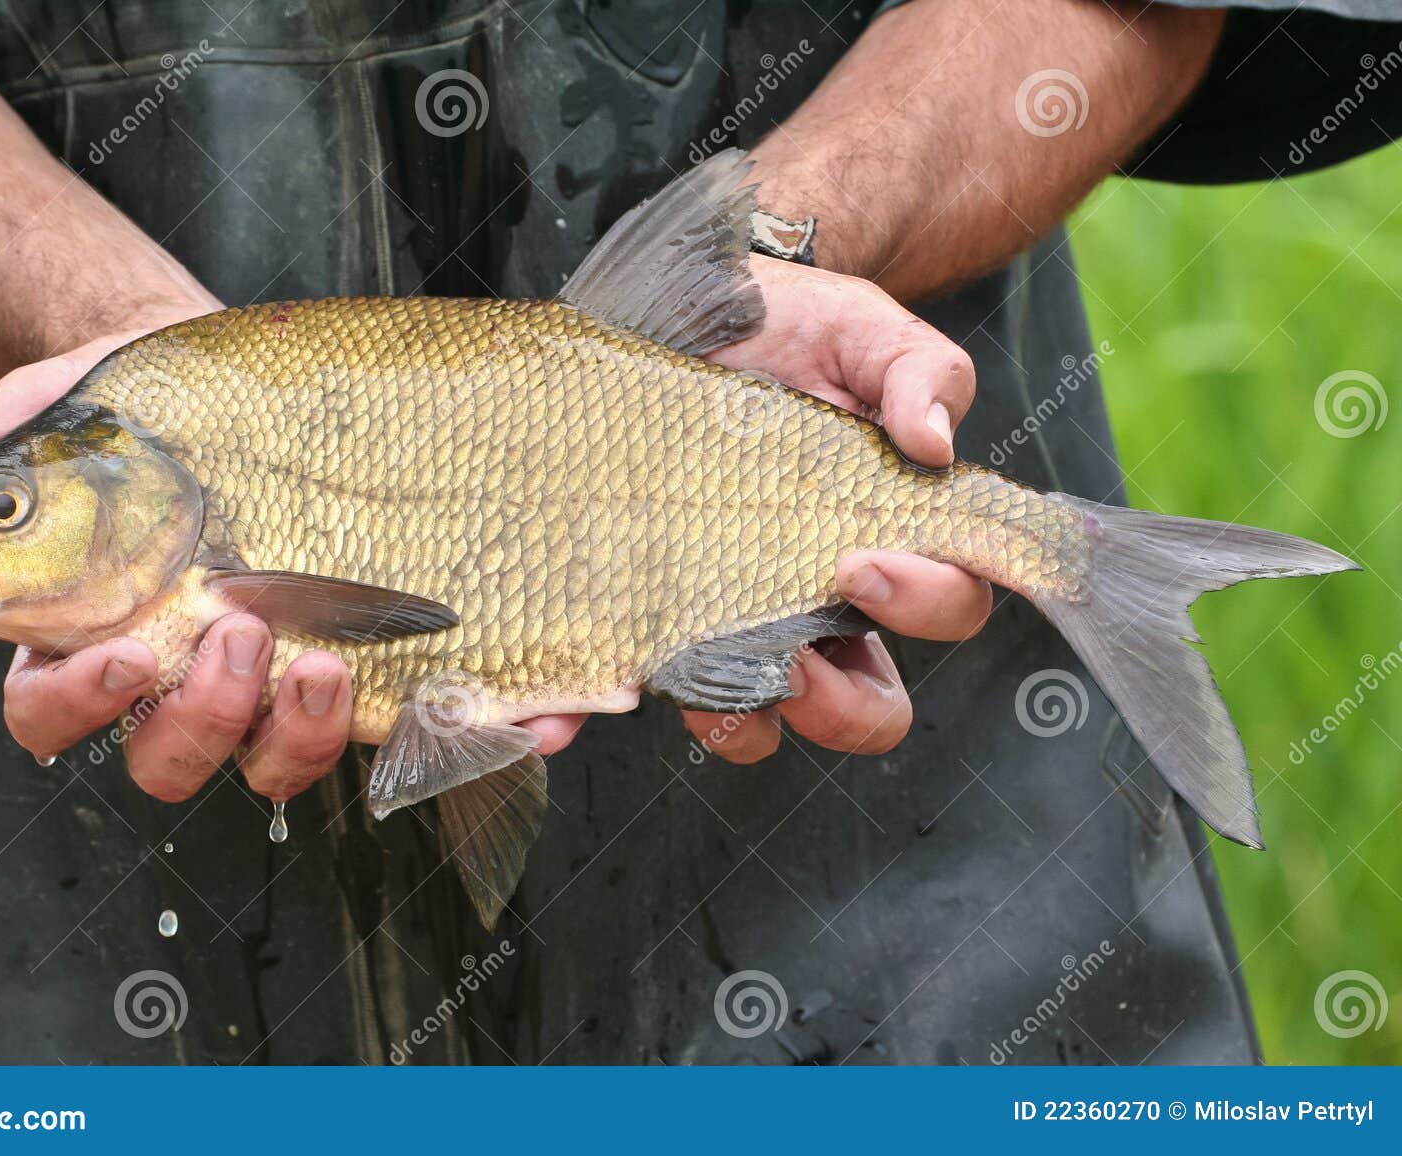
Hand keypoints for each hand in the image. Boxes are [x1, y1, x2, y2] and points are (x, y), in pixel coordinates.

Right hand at [0, 312, 355, 804]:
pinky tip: (346, 667)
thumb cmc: (131, 415)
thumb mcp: (52, 416)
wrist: (234, 386)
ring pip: (250, 764)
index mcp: (77, 634)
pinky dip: (336, 725)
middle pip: (159, 759)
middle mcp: (165, 675)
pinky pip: (322, 734)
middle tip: (232, 637)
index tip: (124, 656)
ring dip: (281, 735)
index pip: (48, 710)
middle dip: (195, 719)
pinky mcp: (316, 665)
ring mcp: (247, 680)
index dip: (77, 705)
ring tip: (308, 659)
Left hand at [523, 256, 990, 760]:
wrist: (682, 299)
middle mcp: (806, 594)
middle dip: (839, 705)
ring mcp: (716, 610)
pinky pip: (610, 689)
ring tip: (687, 681)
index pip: (941, 608)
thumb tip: (934, 444)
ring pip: (749, 718)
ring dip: (732, 722)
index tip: (862, 561)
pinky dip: (581, 716)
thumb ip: (920, 372)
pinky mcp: (630, 608)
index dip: (924, 605)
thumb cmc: (788, 326)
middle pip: (860, 703)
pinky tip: (552, 716)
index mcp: (878, 537)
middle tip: (794, 655)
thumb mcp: (862, 332)